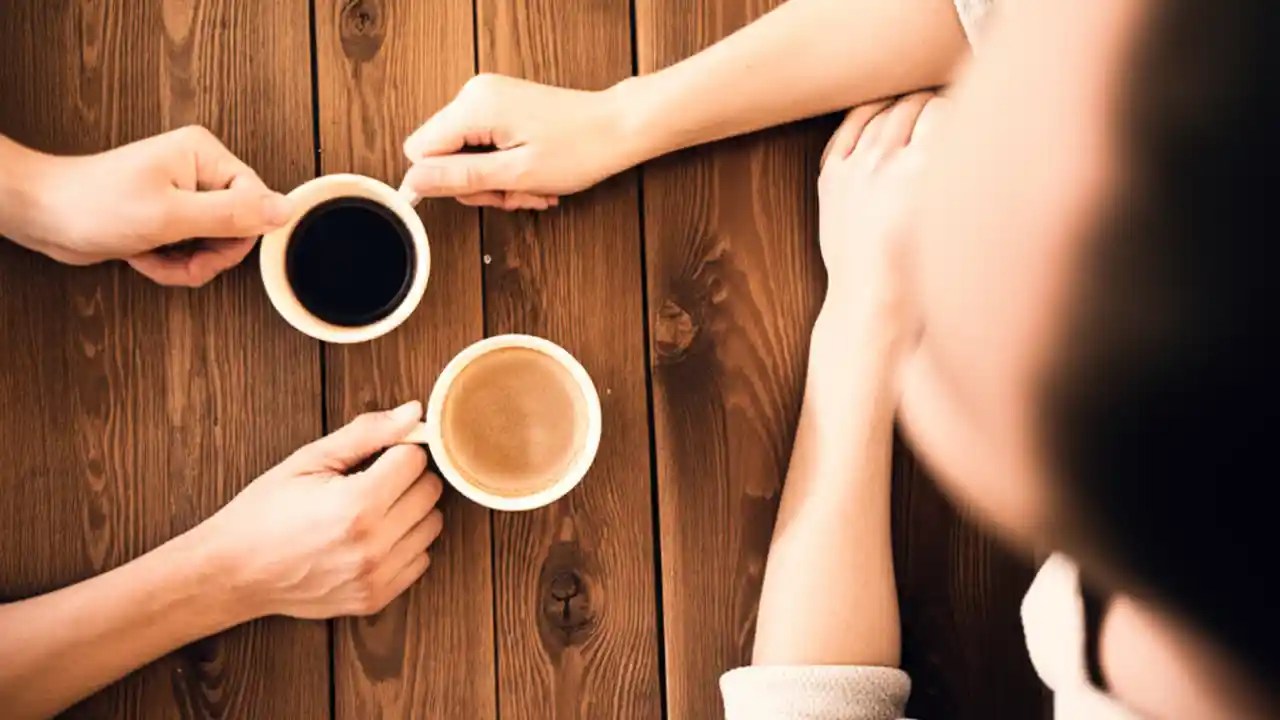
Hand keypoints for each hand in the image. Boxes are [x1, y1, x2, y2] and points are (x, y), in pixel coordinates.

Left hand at [24, 126, 291, 286]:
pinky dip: (173, 263)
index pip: (255, 200)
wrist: (45, 216)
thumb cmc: (93, 205)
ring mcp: (185, 193)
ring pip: (217, 243)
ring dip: (188, 263)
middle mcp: (198, 169)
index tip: (211, 249)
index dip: (239, 234)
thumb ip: (233, 214)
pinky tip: (148, 257)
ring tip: (157, 258)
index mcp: (204, 154)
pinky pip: (194, 249)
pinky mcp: (171, 215)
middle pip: (239, 226)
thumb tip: (286, 209)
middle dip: (209, 254)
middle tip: (181, 260)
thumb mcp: (172, 215)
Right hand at [193, 401, 444, 619]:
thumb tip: (414, 413)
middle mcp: (373, 545)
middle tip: (373, 480)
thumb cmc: (266, 511)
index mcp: (357, 504)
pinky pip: (421, 560)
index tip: (376, 456)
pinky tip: (374, 538)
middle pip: (429, 492)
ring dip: (410, 511)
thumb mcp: (309, 460)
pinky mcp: (375, 599)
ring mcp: (376, 577)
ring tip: (373, 509)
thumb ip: (366, 433)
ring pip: (431, 526)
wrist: (233, 572)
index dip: (396, 450)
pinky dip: (405, 544)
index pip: (415, 460)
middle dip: (406, 478)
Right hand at [401, 74, 637, 209]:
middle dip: (477, 184)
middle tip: (514, 193)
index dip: (444, 182)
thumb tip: (414, 181)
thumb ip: (461, 178)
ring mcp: (489, 98)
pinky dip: (505, 167)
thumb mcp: (516, 174)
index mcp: (474, 106)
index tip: (483, 194)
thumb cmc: (580, 149)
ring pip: (466, 155)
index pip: (420, 150)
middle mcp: (475, 94)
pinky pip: (484, 145)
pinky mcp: (502, 106)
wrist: (618, 128)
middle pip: (443, 154)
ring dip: (496, 181)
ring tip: (530, 186)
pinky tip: (532, 175)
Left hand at [815, 92, 943, 350]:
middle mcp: (887, 164)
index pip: (945, 108)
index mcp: (924, 172)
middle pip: (915, 103)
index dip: (960, 108)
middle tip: (947, 111)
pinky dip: (870, 112)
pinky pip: (851, 124)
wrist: (873, 302)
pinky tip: (883, 113)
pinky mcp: (832, 176)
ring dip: (904, 104)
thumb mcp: (959, 216)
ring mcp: (855, 168)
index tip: (967, 115)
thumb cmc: (927, 268)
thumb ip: (968, 171)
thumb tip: (987, 128)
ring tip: (920, 112)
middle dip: (934, 102)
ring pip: (884, 110)